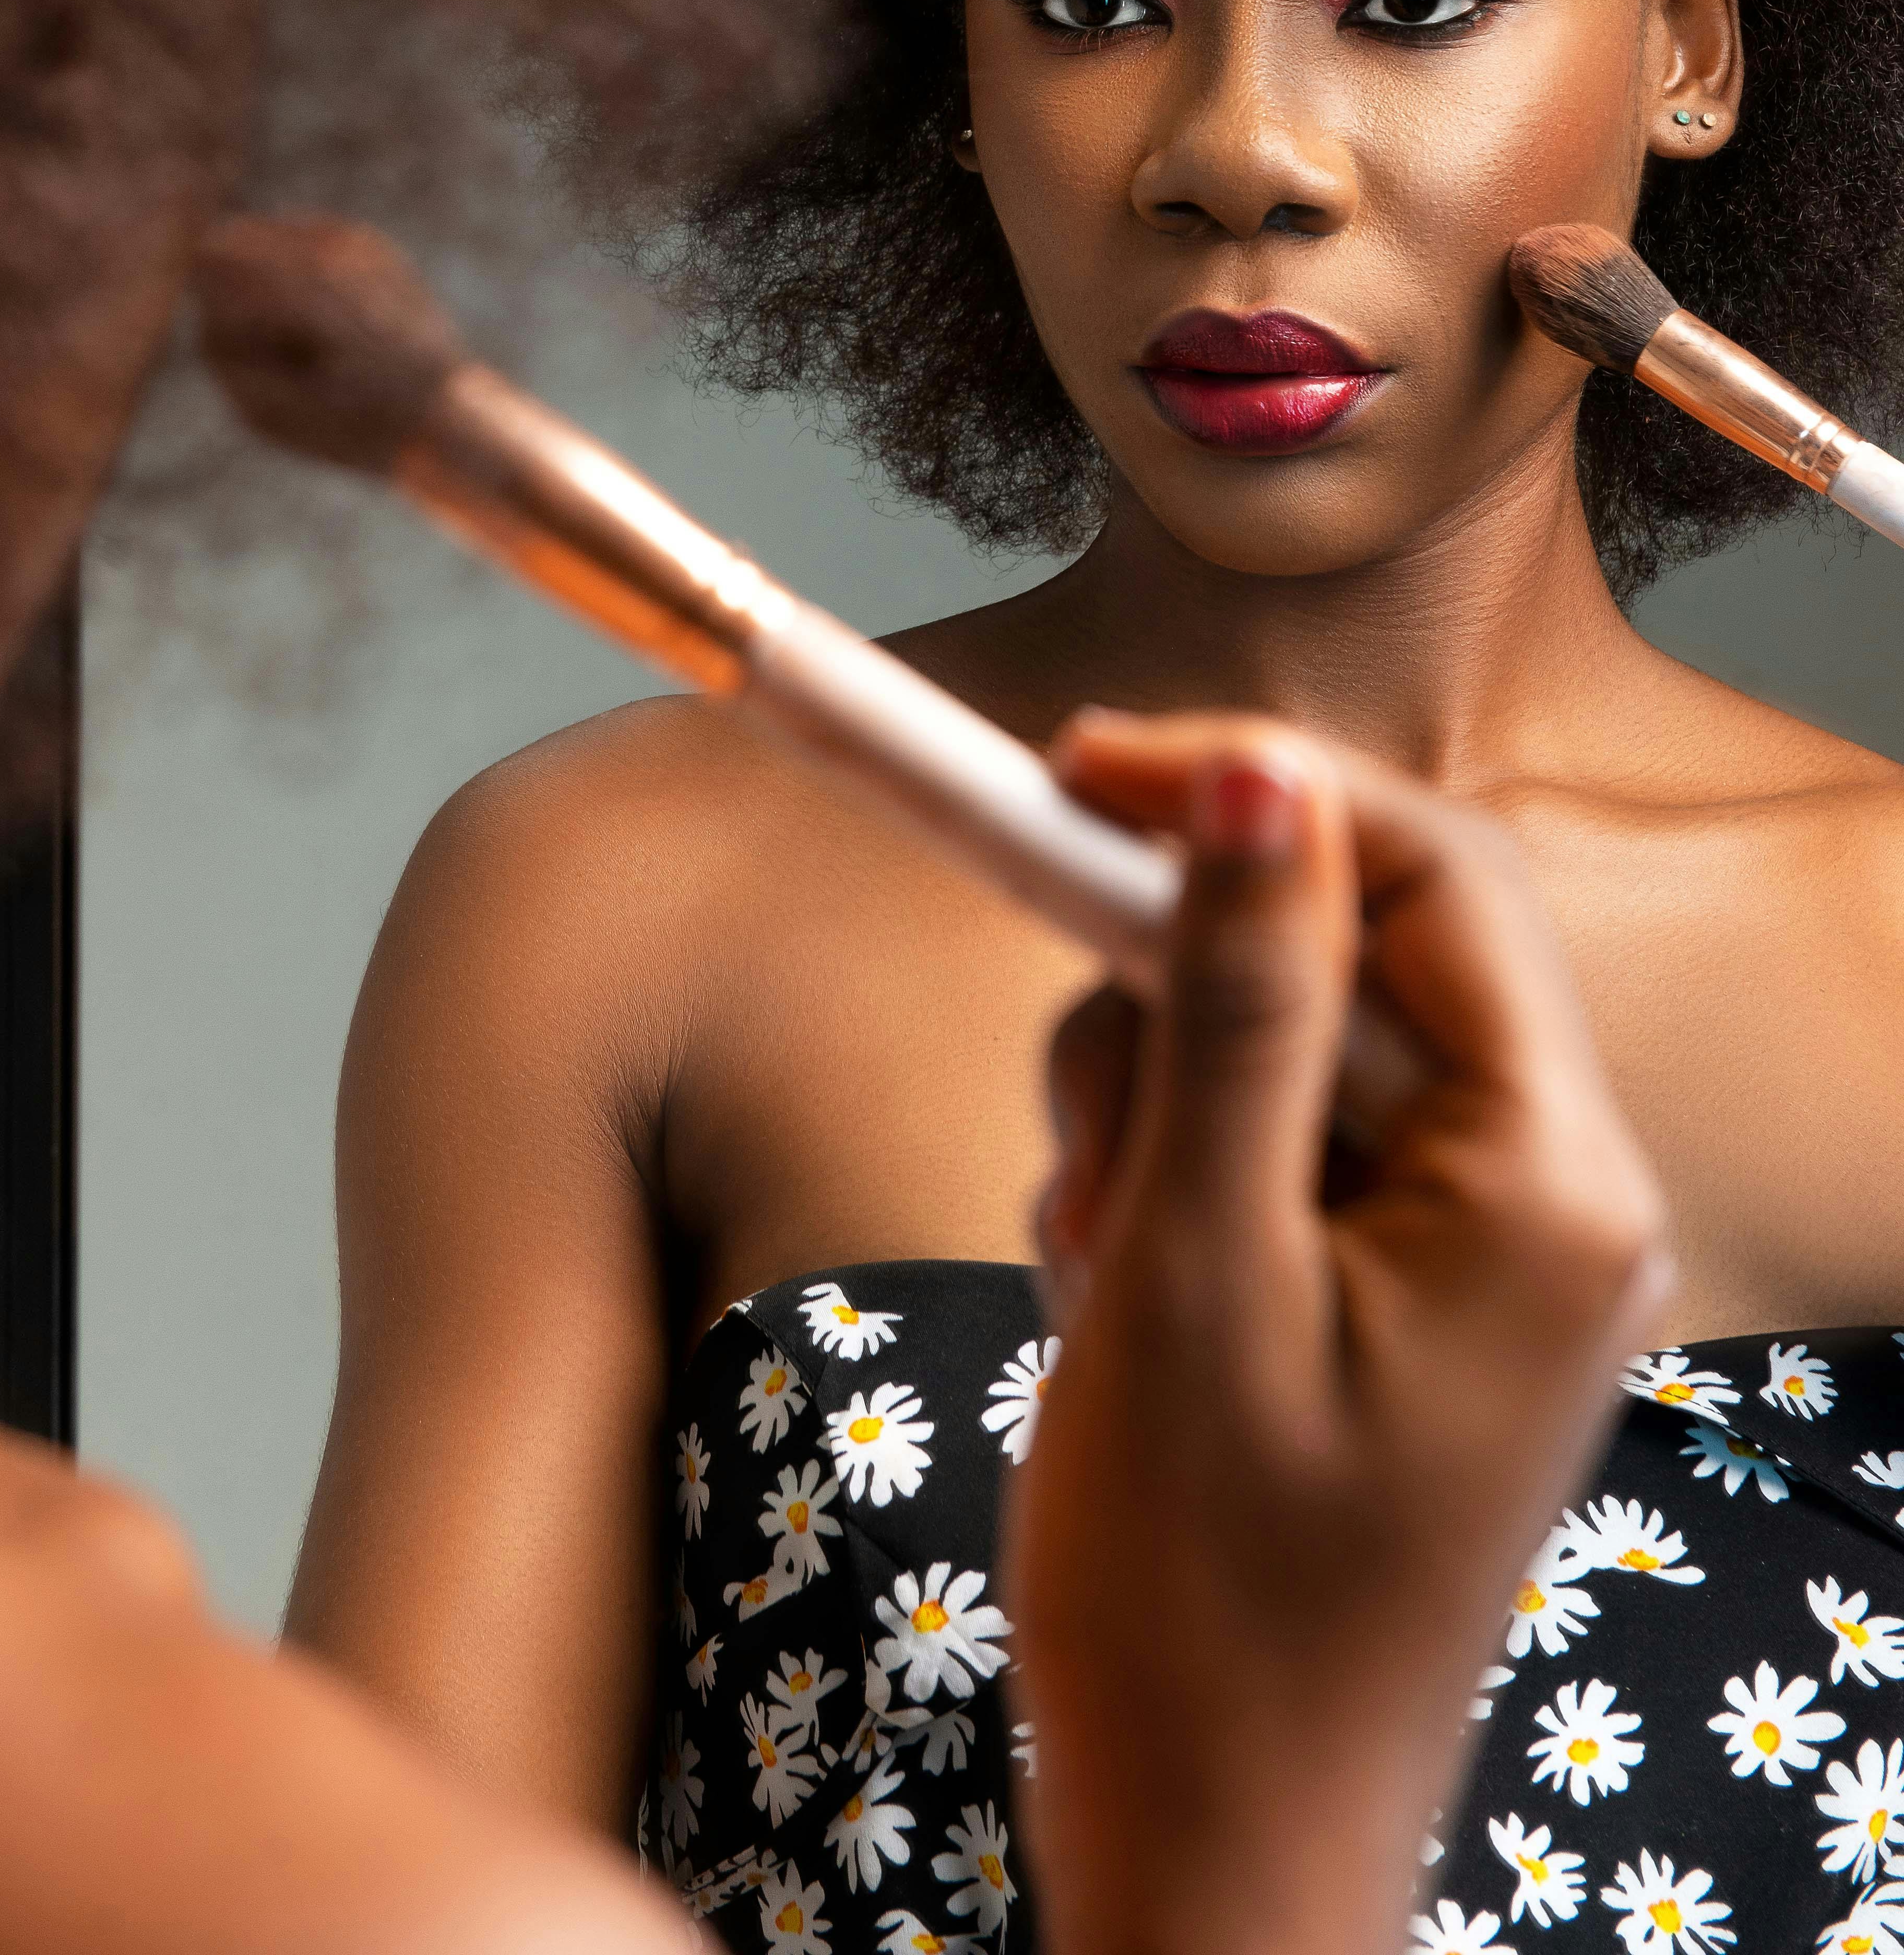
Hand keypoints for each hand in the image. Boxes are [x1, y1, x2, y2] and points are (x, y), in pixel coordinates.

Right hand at [1006, 711, 1668, 1954]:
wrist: (1211, 1848)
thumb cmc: (1202, 1606)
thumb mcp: (1190, 1270)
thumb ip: (1230, 1004)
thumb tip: (1261, 775)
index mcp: (1546, 1185)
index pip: (1423, 871)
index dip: (1246, 789)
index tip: (1066, 767)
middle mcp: (1543, 1198)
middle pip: (1343, 951)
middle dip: (1171, 1003)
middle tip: (1078, 1126)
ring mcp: (1472, 1251)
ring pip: (1275, 1040)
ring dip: (1143, 1112)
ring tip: (1097, 1271)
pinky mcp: (1395, 1292)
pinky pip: (1264, 1143)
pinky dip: (1157, 1189)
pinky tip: (1114, 1309)